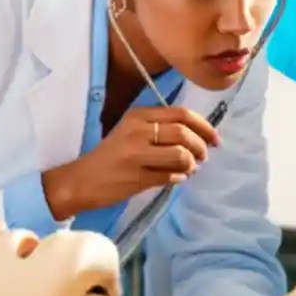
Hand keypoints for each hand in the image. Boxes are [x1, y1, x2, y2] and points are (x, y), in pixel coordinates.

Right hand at [42, 106, 220, 219]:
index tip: (215, 139)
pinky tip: (175, 178)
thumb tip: (200, 137)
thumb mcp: (132, 132)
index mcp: (139, 115)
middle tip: (204, 157)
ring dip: (192, 164)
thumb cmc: (111, 156)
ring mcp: (136, 154)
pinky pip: (170, 176)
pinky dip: (179, 177)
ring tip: (190, 169)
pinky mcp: (136, 177)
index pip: (182, 114)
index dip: (204, 126)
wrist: (80, 180)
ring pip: (181, 155)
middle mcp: (138, 130)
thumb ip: (162, 129)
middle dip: (201, 146)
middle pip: (185, 133)